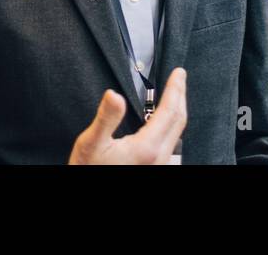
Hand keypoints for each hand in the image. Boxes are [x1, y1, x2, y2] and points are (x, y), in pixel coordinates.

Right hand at [68, 68, 186, 164]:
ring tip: (174, 96)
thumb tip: (113, 95)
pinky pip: (171, 144)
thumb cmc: (88, 171)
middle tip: (180, 78)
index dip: (175, 89)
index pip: (170, 111)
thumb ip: (106, 118)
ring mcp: (159, 166)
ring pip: (177, 134)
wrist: (87, 196)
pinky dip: (171, 126)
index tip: (179, 72)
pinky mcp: (154, 170)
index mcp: (147, 148)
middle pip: (179, 121)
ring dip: (177, 111)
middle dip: (180, 96)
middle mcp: (159, 159)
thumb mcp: (90, 143)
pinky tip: (163, 123)